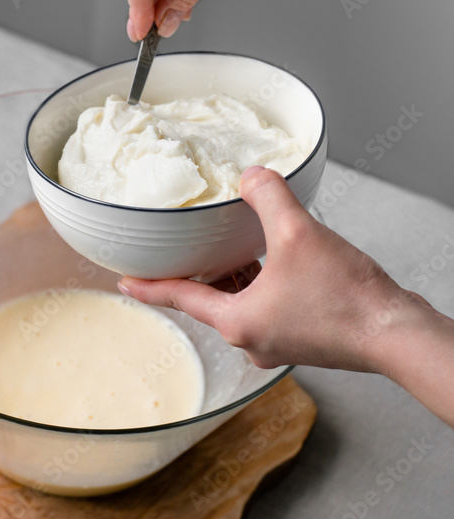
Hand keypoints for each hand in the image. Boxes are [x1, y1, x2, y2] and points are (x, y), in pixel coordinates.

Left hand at [118, 165, 416, 373]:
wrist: (395, 331)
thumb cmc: (348, 300)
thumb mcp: (297, 233)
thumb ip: (268, 197)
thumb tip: (252, 176)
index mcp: (239, 322)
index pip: (180, 298)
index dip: (148, 286)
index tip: (124, 283)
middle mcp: (253, 339)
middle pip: (210, 301)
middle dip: (202, 272)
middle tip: (191, 249)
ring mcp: (279, 342)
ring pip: (241, 304)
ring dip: (235, 277)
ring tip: (238, 246)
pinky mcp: (303, 338)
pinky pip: (268, 308)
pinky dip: (262, 284)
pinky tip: (277, 262)